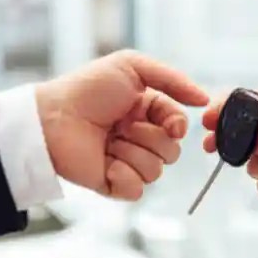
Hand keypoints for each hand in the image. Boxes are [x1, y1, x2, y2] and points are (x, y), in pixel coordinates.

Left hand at [36, 50, 208, 200]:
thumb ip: (172, 79)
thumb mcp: (132, 66)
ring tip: (108, 142)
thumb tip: (204, 98)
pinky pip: (137, 190)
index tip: (165, 121)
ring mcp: (126, 162)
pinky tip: (105, 162)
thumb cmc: (87, 89)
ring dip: (132, 153)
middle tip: (121, 126)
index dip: (175, 124)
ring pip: (156, 171)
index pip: (178, 125)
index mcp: (146, 112)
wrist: (52, 118)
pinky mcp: (113, 184)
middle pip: (172, 152)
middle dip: (149, 138)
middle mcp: (138, 138)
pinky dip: (123, 175)